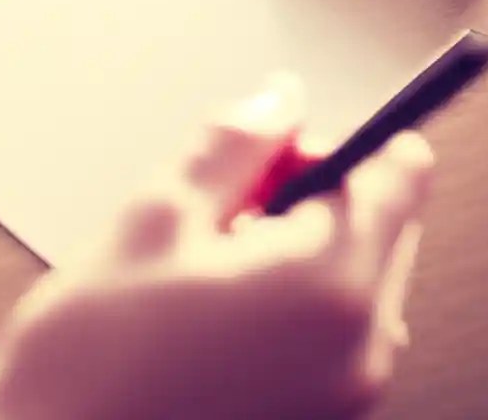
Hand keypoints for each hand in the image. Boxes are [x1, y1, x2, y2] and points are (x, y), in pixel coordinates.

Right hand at [0, 74, 433, 419]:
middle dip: (308, 199)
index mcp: (329, 286)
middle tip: (217, 217)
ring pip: (353, 274)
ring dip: (294, 251)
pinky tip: (210, 314)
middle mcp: (361, 347)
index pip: (400, 171)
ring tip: (203, 272)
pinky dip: (287, 303)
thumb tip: (279, 99)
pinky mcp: (318, 415)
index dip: (331, 142)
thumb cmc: (87, 356)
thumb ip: (233, 142)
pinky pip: (333, 329)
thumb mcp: (154, 214)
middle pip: (382, 223)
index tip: (270, 151)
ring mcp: (345, 392)